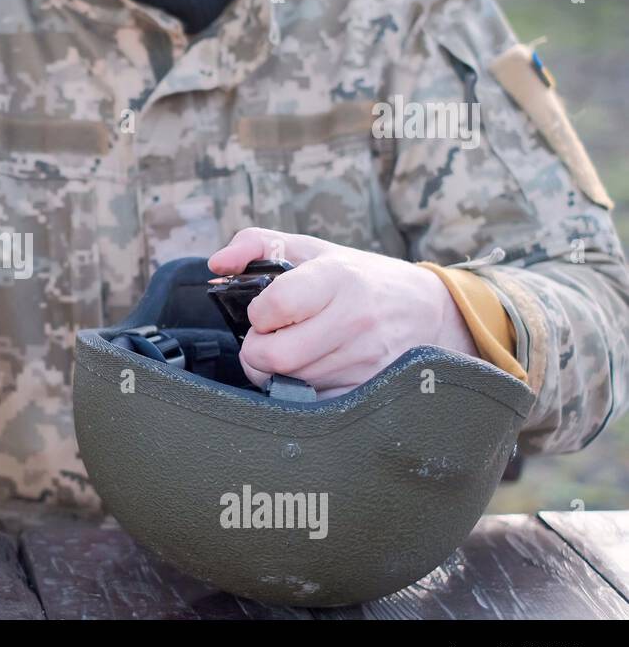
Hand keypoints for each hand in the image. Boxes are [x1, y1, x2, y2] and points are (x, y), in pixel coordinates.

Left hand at [207, 227, 477, 397]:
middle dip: (256, 351)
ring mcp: (364, 359)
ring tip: (292, 350)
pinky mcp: (368, 389)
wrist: (428, 311)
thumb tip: (217, 263)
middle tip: (267, 339)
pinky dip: (301, 391)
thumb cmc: (360, 278)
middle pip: (274, 356)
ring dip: (277, 372)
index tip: (264, 313)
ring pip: (290, 382)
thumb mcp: (314, 249)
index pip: (274, 306)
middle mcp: (354, 320)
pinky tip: (311, 370)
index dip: (257, 314)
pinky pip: (313, 401)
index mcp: (337, 279)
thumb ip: (257, 245)